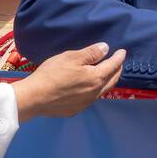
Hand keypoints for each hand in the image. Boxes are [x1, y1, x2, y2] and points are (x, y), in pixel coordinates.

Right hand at [11, 42, 125, 122]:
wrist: (34, 98)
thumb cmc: (52, 74)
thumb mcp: (71, 57)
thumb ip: (91, 53)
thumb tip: (106, 48)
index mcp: (97, 78)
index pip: (113, 65)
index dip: (119, 57)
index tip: (122, 52)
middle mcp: (96, 92)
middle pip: (112, 80)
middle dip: (117, 70)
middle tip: (118, 63)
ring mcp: (86, 103)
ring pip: (103, 90)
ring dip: (107, 81)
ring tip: (106, 74)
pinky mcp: (76, 109)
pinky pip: (91, 98)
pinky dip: (95, 90)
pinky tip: (89, 87)